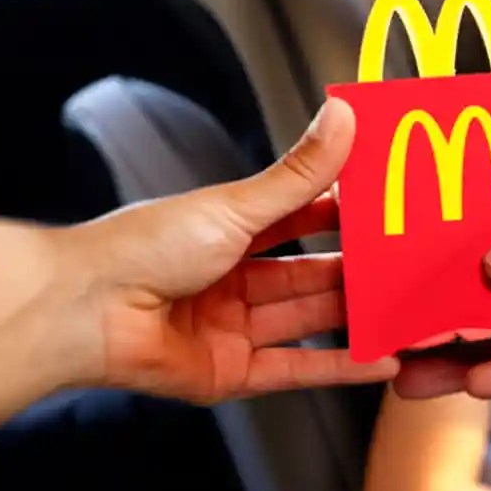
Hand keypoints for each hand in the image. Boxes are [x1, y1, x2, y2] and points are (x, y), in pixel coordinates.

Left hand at [62, 98, 397, 402]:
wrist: (85, 310)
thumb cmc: (141, 248)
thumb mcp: (236, 205)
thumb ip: (298, 175)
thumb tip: (339, 117)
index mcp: (227, 230)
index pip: (298, 218)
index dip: (341, 214)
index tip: (384, 205)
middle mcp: (232, 279)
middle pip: (309, 275)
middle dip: (355, 271)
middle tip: (404, 264)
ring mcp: (233, 328)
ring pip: (309, 321)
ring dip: (355, 317)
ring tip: (405, 311)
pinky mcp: (232, 373)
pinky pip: (296, 369)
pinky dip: (341, 367)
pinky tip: (381, 361)